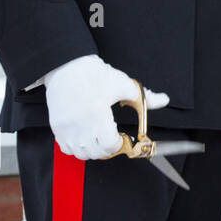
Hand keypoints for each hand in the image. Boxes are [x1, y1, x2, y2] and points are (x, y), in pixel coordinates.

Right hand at [43, 54, 169, 159]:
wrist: (67, 66)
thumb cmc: (95, 74)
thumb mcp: (124, 84)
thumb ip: (146, 97)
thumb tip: (164, 100)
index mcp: (97, 114)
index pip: (109, 145)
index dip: (119, 144)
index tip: (123, 137)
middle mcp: (79, 124)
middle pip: (96, 153)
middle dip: (109, 149)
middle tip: (114, 139)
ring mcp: (66, 127)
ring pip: (80, 153)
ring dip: (93, 151)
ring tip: (100, 139)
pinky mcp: (56, 126)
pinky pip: (66, 148)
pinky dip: (77, 147)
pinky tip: (85, 137)